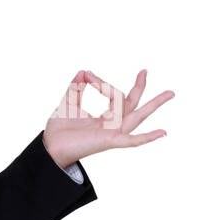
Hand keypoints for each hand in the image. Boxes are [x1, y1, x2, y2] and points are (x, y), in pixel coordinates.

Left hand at [43, 69, 173, 168]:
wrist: (49, 148)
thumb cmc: (59, 132)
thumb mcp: (68, 104)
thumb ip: (76, 88)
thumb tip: (83, 71)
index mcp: (104, 119)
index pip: (113, 95)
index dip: (101, 82)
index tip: (87, 74)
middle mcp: (112, 126)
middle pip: (132, 105)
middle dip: (140, 88)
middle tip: (145, 72)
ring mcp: (113, 134)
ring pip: (137, 117)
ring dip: (154, 105)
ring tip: (170, 93)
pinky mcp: (109, 142)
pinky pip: (131, 141)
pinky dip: (146, 137)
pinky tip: (162, 132)